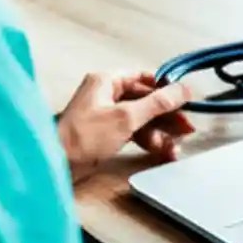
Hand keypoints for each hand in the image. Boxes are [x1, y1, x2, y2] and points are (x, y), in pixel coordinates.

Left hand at [57, 71, 194, 182]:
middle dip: (167, 116)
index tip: (185, 100)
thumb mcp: (126, 117)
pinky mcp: (106, 135)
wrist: (56, 164)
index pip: (144, 78)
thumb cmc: (83, 137)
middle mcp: (106, 95)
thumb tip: (184, 89)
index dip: (166, 88)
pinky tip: (162, 152)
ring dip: (160, 133)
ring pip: (142, 119)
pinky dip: (148, 142)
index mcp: (107, 81)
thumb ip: (158, 103)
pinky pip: (134, 133)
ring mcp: (106, 116)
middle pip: (146, 100)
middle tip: (186, 128)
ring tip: (175, 148)